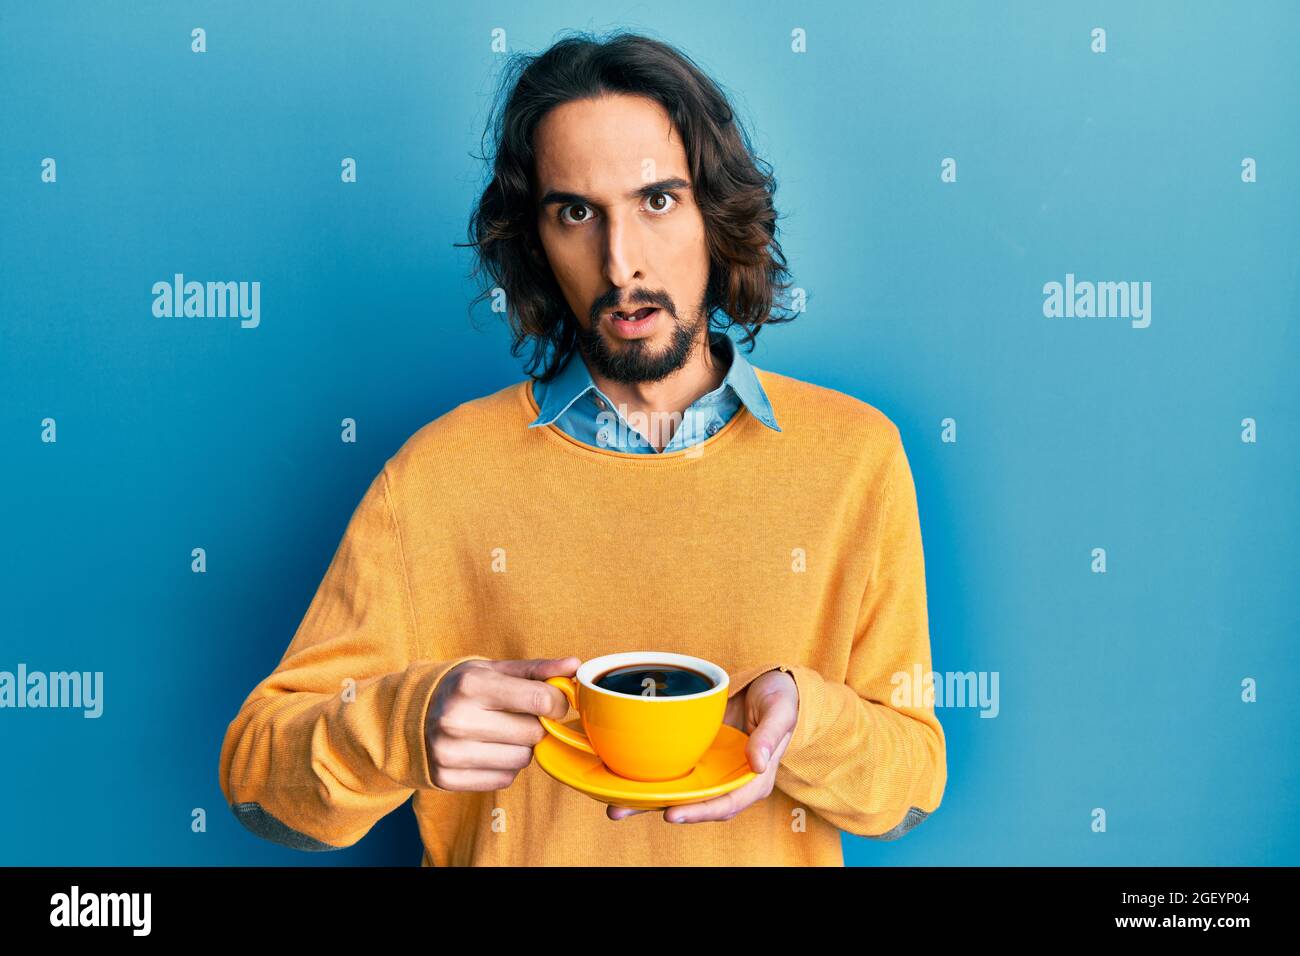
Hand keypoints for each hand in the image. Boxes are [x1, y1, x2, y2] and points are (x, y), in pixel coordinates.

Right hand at [424, 657, 578, 790]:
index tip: (552, 702)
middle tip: (518, 716)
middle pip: (533, 733)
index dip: (556, 702)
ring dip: (522, 747)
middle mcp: (457, 719)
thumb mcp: (493, 669)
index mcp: (471, 685)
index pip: (540, 699)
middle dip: (535, 725)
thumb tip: (574, 666)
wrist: (407, 715)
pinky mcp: (447, 778)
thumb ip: (536, 669)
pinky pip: (504, 779)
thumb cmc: (460, 688)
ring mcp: (450, 752)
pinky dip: (505, 766)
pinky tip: (488, 750)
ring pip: (522, 760)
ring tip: (502, 733)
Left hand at [607, 668, 798, 822]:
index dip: (699, 812)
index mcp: (753, 780)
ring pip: (677, 790)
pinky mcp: (696, 754)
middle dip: (656, 810)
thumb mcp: (781, 712)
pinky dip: (650, 774)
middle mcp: (727, 780)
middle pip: (693, 804)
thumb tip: (757, 762)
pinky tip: (623, 773)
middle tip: (619, 811)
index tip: (672, 813)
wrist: (770, 685)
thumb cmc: (780, 700)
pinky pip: (673, 768)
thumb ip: (770, 736)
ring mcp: (710, 769)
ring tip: (611, 804)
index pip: (725, 803)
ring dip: (646, 799)